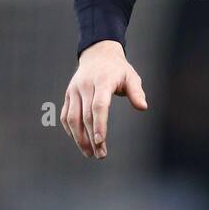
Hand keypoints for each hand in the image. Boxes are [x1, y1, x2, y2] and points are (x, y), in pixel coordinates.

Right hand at [61, 40, 147, 158]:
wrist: (97, 54)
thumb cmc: (118, 69)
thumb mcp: (131, 76)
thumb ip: (136, 92)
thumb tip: (142, 107)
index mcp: (102, 81)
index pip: (98, 106)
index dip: (99, 125)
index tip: (101, 142)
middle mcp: (85, 86)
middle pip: (85, 116)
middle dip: (92, 138)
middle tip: (101, 155)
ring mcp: (74, 90)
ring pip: (72, 118)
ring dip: (79, 138)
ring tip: (89, 153)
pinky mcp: (68, 94)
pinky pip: (66, 115)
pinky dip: (70, 130)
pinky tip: (79, 141)